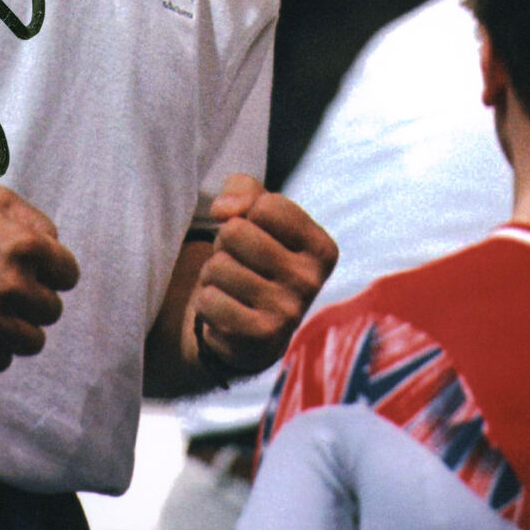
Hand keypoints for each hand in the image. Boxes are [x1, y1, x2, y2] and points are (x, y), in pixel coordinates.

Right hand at [0, 186, 79, 372]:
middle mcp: (13, 282)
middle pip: (52, 311)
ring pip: (33, 342)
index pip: (69, 276)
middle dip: (31, 303)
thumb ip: (37, 220)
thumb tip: (57, 249)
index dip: (51, 276)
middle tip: (3, 294)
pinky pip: (2, 361)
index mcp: (27, 245)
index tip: (33, 277)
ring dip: (16, 331)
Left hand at [192, 173, 337, 375]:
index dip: (247, 216)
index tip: (255, 237)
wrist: (249, 330)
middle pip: (237, 232)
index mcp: (321, 248)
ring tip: (231, 288)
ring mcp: (288, 312)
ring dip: (213, 276)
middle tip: (238, 264)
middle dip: (224, 245)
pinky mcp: (259, 338)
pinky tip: (225, 312)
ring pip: (217, 266)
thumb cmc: (253, 260)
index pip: (266, 206)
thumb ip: (244, 190)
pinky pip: (209, 301)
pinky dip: (207, 304)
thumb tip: (223, 209)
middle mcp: (312, 280)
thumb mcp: (257, 216)